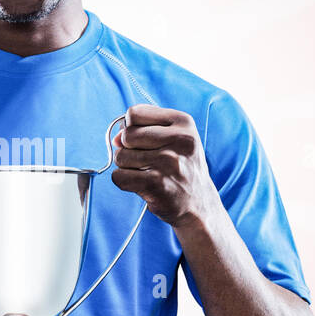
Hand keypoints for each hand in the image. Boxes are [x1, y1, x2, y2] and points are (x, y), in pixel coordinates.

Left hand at [111, 104, 220, 227]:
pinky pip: (119, 176)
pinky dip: (124, 181)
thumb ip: (143, 128)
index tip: (142, 140)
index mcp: (183, 122)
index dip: (131, 127)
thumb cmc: (182, 166)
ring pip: (121, 157)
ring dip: (126, 167)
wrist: (199, 202)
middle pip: (126, 135)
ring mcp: (168, 162)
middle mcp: (179, 139)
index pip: (134, 113)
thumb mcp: (175, 137)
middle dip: (127, 149)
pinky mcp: (157, 184)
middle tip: (144, 160)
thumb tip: (115, 138)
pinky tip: (141, 184)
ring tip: (146, 173)